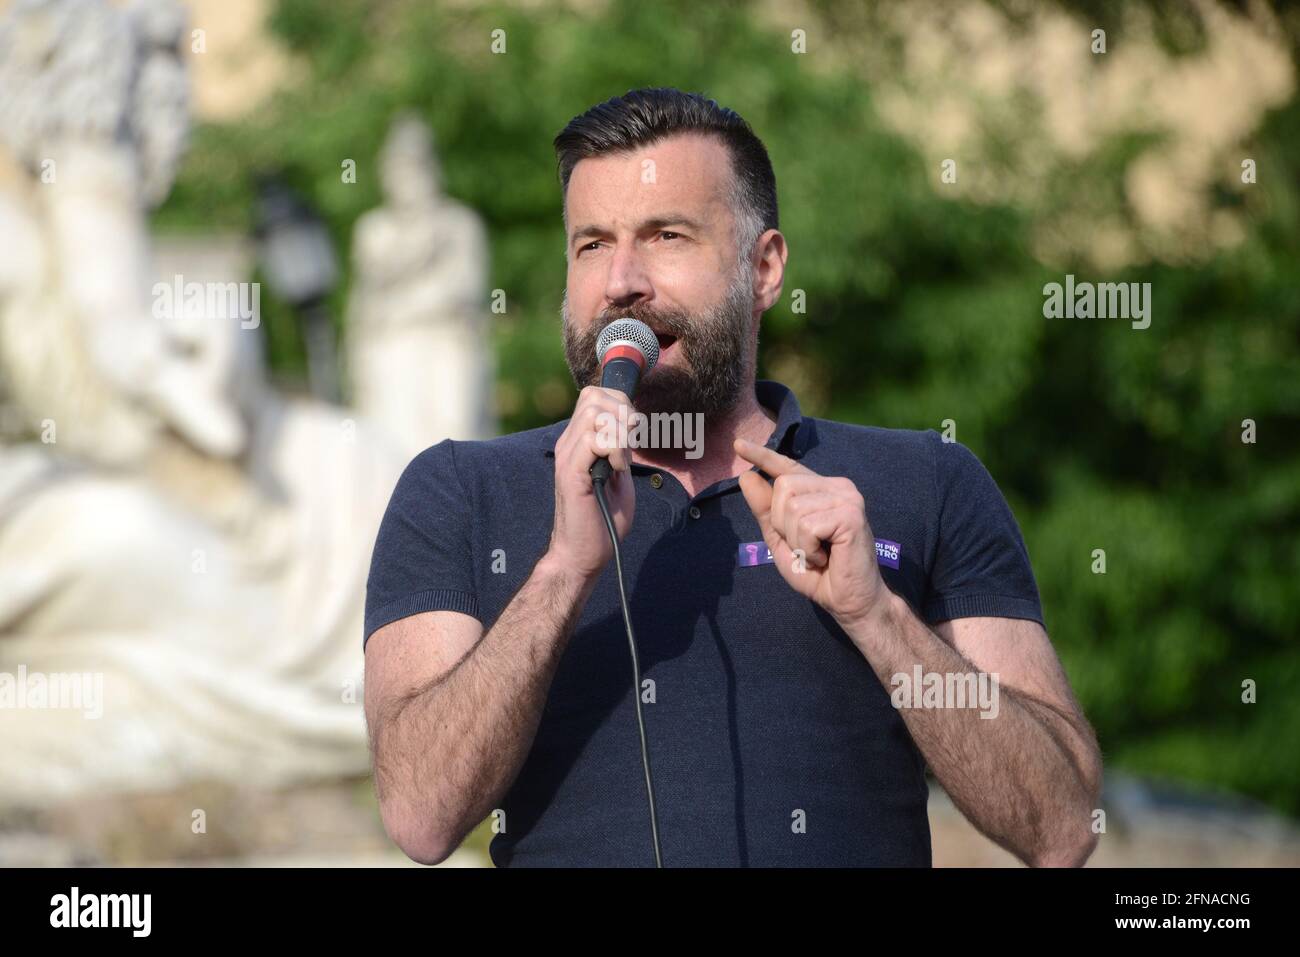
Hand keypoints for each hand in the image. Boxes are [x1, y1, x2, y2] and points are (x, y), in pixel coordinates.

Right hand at [547, 385, 640, 578]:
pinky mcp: (570, 472)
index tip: (634, 430)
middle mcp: (568, 444)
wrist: (583, 554)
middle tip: (631, 443)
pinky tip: (617, 470)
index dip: (620, 402)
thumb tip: (631, 425)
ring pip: (595, 413)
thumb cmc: (602, 520)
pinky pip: (594, 440)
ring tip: (623, 460)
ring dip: (620, 433)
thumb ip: (622, 450)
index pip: (594, 396)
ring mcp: (567, 456)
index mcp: (578, 442)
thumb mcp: (619, 476)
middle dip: (623, 412)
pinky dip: (614, 450)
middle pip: (594, 397)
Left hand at [735, 438, 889, 628]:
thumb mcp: (782, 540)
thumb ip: (766, 511)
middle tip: (806, 547)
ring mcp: (847, 498)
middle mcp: (837, 487)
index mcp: (821, 490)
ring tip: (816, 554)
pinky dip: (807, 548)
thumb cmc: (819, 573)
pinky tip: (825, 557)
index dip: (762, 455)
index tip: (738, 445)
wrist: (850, 601)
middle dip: (782, 524)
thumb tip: (747, 477)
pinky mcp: (852, 514)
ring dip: (796, 541)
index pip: (787, 468)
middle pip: (783, 488)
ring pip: (793, 508)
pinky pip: (807, 525)